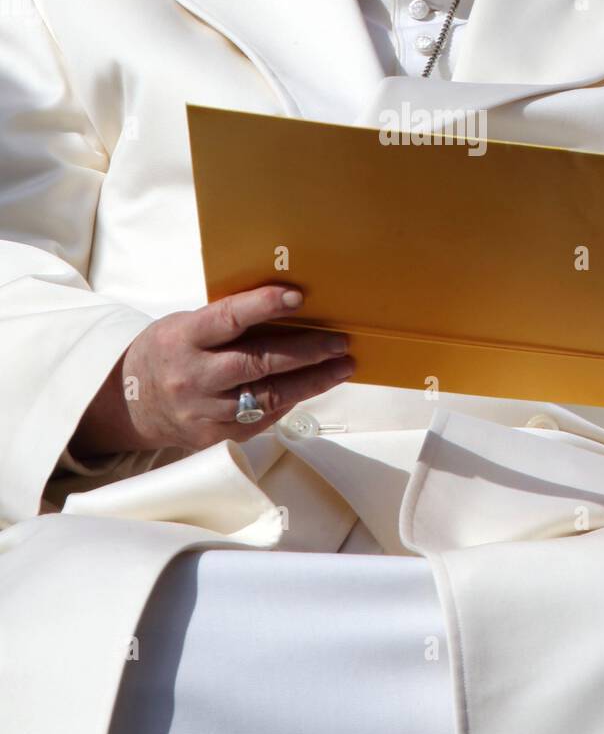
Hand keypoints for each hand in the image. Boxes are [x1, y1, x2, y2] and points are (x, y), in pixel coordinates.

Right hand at [74, 284, 354, 454]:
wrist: (132, 403)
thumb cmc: (169, 351)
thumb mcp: (186, 324)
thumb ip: (227, 320)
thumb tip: (288, 307)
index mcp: (182, 338)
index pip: (228, 319)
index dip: (264, 306)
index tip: (298, 297)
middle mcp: (192, 377)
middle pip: (258, 363)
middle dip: (307, 351)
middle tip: (340, 341)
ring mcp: (204, 412)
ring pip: (268, 396)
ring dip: (312, 381)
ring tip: (341, 366)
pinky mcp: (216, 437)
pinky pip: (263, 418)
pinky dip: (290, 400)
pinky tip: (312, 386)